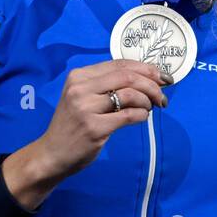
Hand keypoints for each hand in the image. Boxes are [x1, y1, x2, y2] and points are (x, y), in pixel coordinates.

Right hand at [3, 59, 171, 208]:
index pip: (120, 64)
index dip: (147, 68)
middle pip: (128, 76)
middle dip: (152, 84)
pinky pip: (129, 115)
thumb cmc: (74, 124)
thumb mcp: (84, 96)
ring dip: (148, 101)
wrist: (52, 153)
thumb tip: (150, 77)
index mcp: (79, 76)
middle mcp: (80, 88)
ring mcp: (85, 108)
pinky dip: (142, 115)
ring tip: (150, 108)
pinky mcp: (94, 127)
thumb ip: (109, 84)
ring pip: (130, 94)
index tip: (163, 77)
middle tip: (162, 96)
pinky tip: (142, 117)